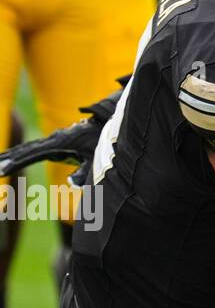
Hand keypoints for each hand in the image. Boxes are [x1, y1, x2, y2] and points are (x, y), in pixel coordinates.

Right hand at [0, 81, 126, 184]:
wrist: (111, 124)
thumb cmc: (104, 141)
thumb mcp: (97, 157)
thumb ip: (86, 171)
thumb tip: (70, 183)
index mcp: (61, 142)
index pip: (33, 154)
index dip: (17, 162)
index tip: (2, 170)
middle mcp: (54, 139)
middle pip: (24, 150)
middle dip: (6, 159)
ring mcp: (53, 140)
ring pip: (27, 149)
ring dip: (10, 156)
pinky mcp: (55, 143)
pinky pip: (33, 150)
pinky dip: (20, 155)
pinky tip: (8, 160)